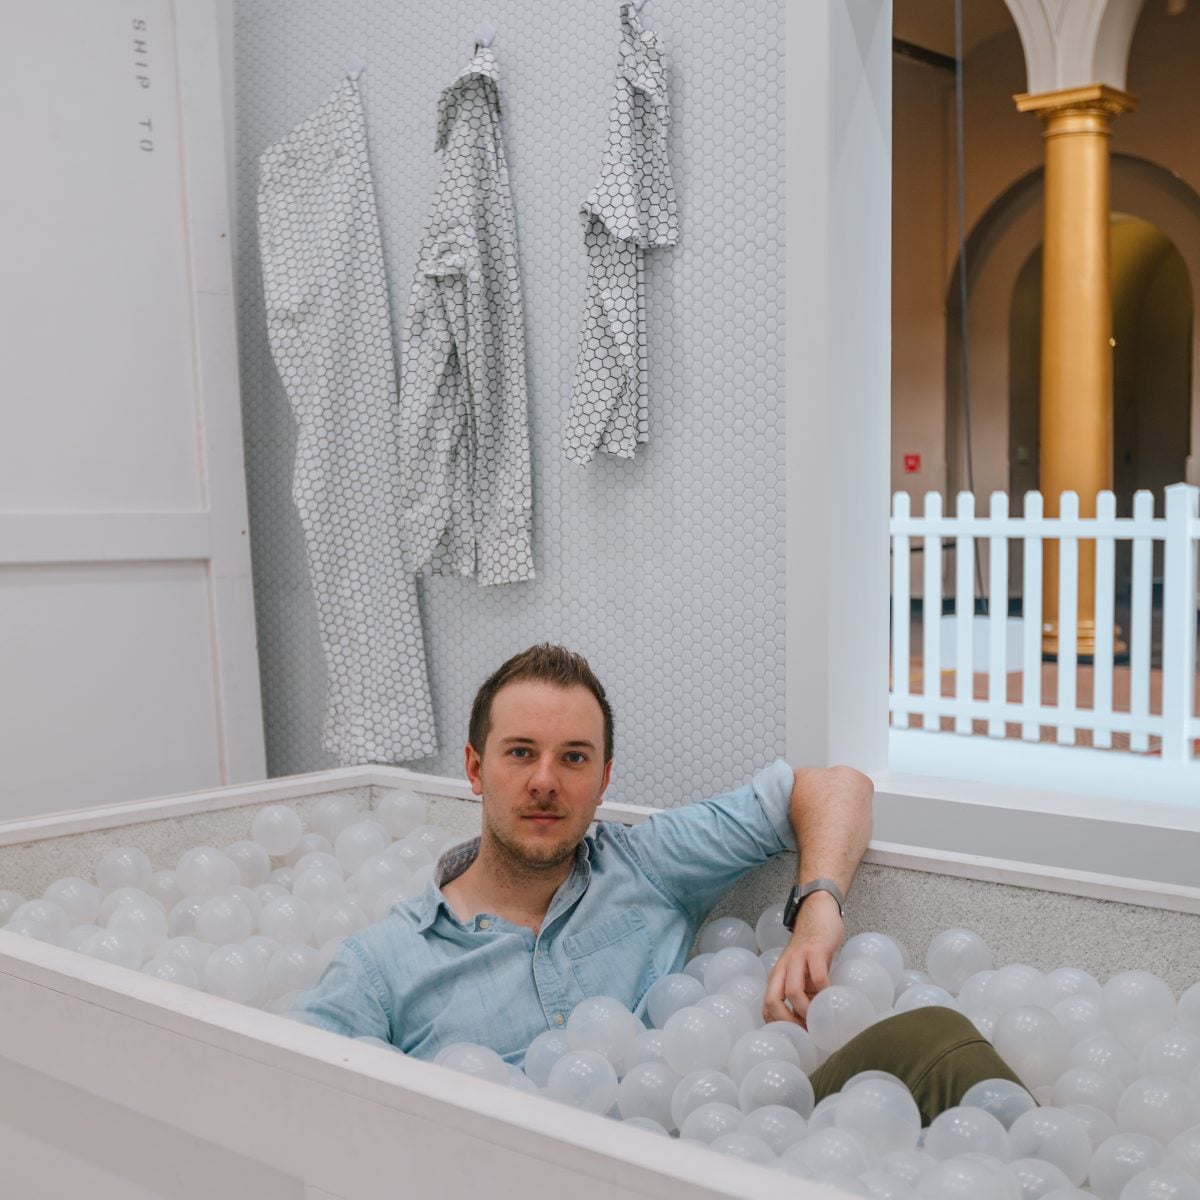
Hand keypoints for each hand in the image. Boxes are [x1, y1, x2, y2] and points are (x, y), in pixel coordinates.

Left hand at [762, 891, 843, 1024]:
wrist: (818, 913)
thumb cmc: (812, 949)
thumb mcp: (802, 972)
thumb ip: (803, 991)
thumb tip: (811, 1021)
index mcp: (777, 976)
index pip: (766, 1006)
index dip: (779, 1024)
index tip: (796, 1035)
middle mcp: (783, 968)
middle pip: (772, 1001)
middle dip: (787, 1022)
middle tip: (806, 1031)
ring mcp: (797, 958)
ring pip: (792, 991)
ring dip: (806, 1010)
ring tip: (819, 1016)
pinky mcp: (815, 950)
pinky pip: (818, 976)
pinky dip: (825, 991)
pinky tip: (832, 995)